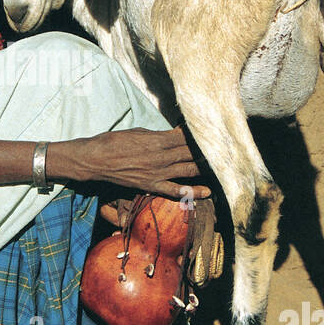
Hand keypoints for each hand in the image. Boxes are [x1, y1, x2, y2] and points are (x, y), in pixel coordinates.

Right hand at [66, 126, 209, 200]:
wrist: (96, 160)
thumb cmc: (114, 141)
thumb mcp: (139, 132)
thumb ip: (159, 134)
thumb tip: (177, 133)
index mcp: (158, 140)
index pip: (187, 137)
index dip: (202, 135)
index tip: (216, 132)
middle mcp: (161, 156)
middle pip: (192, 153)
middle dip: (209, 150)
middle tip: (227, 148)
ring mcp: (158, 172)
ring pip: (189, 169)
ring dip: (206, 168)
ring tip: (223, 166)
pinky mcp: (151, 185)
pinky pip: (175, 190)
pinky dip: (192, 192)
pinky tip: (207, 192)